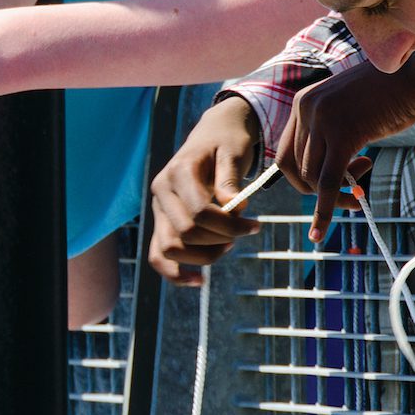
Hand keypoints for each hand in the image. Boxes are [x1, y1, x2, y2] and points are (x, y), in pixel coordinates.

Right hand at [147, 97, 263, 285]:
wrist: (213, 134)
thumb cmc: (227, 142)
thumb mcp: (234, 152)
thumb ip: (230, 179)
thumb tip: (235, 206)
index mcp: (178, 172)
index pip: (199, 211)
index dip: (230, 225)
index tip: (256, 224)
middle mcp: (161, 191)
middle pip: (185, 233)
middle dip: (220, 240)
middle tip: (245, 231)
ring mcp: (158, 209)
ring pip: (169, 249)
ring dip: (203, 257)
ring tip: (229, 245)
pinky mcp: (162, 222)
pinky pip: (158, 255)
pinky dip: (175, 273)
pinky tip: (199, 280)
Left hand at [278, 60, 414, 243]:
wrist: (414, 73)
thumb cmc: (389, 95)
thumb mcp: (347, 112)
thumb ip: (329, 137)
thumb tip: (321, 181)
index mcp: (303, 104)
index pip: (287, 156)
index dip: (303, 181)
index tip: (327, 189)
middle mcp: (305, 110)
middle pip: (299, 170)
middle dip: (322, 191)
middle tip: (353, 192)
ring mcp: (322, 120)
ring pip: (314, 179)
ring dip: (337, 194)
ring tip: (364, 180)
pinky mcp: (343, 134)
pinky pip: (329, 183)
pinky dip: (325, 211)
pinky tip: (320, 231)